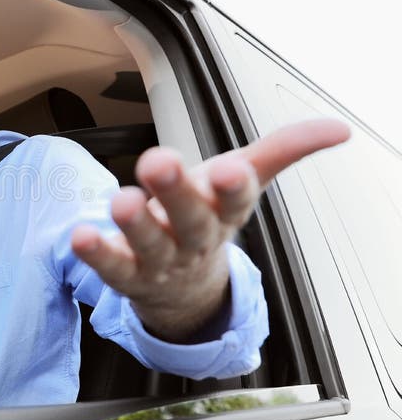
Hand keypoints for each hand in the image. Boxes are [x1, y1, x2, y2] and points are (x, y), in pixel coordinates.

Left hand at [71, 118, 350, 341]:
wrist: (186, 290)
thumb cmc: (208, 219)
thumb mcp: (243, 183)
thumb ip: (282, 151)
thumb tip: (337, 129)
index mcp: (225, 212)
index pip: (236, 199)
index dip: (233, 185)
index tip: (229, 167)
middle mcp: (194, 238)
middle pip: (190, 219)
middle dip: (176, 192)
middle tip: (158, 162)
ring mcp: (160, 261)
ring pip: (150, 245)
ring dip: (136, 224)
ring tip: (121, 201)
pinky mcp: (127, 276)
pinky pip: (112, 267)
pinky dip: (97, 253)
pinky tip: (82, 235)